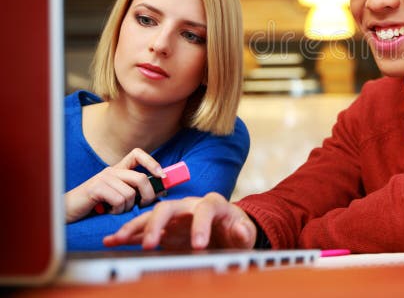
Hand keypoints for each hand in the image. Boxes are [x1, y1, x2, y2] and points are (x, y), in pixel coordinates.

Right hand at [64, 148, 163, 222]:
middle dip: (148, 195)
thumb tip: (159, 191)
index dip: (152, 162)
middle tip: (143, 205)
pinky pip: (119, 200)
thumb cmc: (94, 206)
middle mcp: (111, 171)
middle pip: (140, 178)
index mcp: (117, 170)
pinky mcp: (96, 188)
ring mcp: (103, 178)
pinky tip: (107, 211)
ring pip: (130, 193)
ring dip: (127, 207)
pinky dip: (117, 210)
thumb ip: (133, 190)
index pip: (137, 154)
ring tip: (115, 209)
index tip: (161, 176)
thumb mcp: (116, 195)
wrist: (66, 211)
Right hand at [102, 192, 256, 249]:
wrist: (228, 234)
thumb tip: (241, 228)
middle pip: (170, 206)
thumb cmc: (237, 232)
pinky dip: (129, 235)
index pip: (206, 208)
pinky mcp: (165, 230)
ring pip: (151, 216)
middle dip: (157, 223)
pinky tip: (111, 241)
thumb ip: (244, 232)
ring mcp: (175, 217)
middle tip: (150, 244)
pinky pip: (144, 230)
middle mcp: (190, 206)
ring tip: (117, 239)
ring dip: (134, 227)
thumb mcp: (244, 234)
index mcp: (213, 204)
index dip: (201, 225)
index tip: (199, 246)